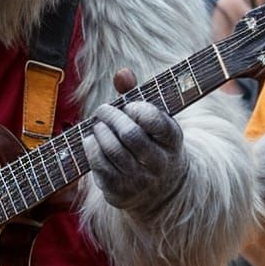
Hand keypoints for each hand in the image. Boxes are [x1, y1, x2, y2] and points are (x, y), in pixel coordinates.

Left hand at [85, 69, 186, 216]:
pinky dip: (91, 148)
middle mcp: (160, 163)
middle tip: (102, 109)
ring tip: (97, 124)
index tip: (130, 105)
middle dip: (111, 117)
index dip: (138, 109)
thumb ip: (137, 94)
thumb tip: (122, 73)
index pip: (155, 121)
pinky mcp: (121, 192)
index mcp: (173, 140)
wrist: (160, 188)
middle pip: (130, 134)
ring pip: (112, 150)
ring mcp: (141, 180)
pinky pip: (99, 166)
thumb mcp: (153, 120)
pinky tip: (92, 140)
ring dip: (100, 132)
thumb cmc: (152, 142)